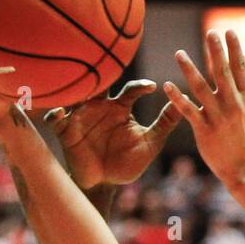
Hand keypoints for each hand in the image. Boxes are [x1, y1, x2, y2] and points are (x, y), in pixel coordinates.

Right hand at [43, 80, 180, 187]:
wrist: (104, 184)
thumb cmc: (127, 164)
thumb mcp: (150, 144)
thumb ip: (165, 124)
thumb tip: (188, 102)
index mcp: (120, 108)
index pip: (130, 89)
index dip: (141, 86)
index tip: (153, 88)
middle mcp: (100, 107)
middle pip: (99, 83)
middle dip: (102, 71)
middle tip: (108, 59)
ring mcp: (81, 116)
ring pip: (76, 94)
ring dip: (75, 87)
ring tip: (79, 79)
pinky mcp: (66, 130)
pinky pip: (57, 119)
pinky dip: (56, 113)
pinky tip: (61, 112)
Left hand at [164, 29, 244, 183]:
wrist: (243, 166)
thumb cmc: (243, 134)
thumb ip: (243, 79)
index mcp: (244, 98)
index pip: (239, 69)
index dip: (234, 49)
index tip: (228, 30)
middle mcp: (233, 105)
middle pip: (222, 74)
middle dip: (216, 53)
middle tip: (210, 32)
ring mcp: (219, 118)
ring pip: (201, 89)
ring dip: (189, 70)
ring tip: (179, 53)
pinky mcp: (205, 130)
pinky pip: (188, 111)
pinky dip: (177, 98)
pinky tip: (167, 85)